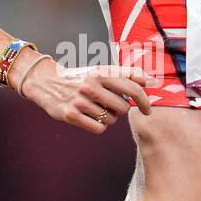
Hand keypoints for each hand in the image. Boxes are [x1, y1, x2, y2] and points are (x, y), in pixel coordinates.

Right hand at [22, 60, 161, 132]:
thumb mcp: (101, 71)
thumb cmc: (81, 78)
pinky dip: (98, 126)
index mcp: (101, 72)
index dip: (145, 101)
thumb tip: (153, 80)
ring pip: (111, 120)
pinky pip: (99, 128)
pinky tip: (89, 118)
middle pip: (123, 108)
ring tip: (95, 109)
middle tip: (108, 105)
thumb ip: (127, 74)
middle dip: (120, 110)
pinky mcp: (71, 115)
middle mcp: (91, 85)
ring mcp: (80, 101)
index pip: (133, 87)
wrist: (47, 83)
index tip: (148, 110)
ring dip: (107, 118)